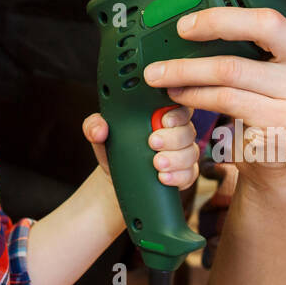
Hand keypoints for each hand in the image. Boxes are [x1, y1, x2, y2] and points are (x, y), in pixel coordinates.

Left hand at [83, 105, 197, 189]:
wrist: (117, 178)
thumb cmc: (114, 148)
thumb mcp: (100, 135)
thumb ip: (94, 126)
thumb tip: (99, 129)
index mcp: (161, 114)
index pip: (178, 105)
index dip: (175, 112)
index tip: (163, 119)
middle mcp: (177, 132)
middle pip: (187, 129)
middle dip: (172, 137)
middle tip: (153, 142)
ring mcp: (183, 153)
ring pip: (191, 152)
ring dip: (175, 159)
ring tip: (157, 164)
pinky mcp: (185, 174)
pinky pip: (190, 174)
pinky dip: (178, 177)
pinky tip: (163, 178)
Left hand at [141, 0, 285, 194]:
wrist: (272, 155)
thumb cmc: (261, 95)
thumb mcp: (265, 60)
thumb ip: (250, 31)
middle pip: (268, 24)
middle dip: (216, 20)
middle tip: (182, 27)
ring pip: (232, 68)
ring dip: (186, 68)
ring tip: (158, 71)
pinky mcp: (282, 123)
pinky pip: (226, 98)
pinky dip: (194, 93)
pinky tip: (177, 93)